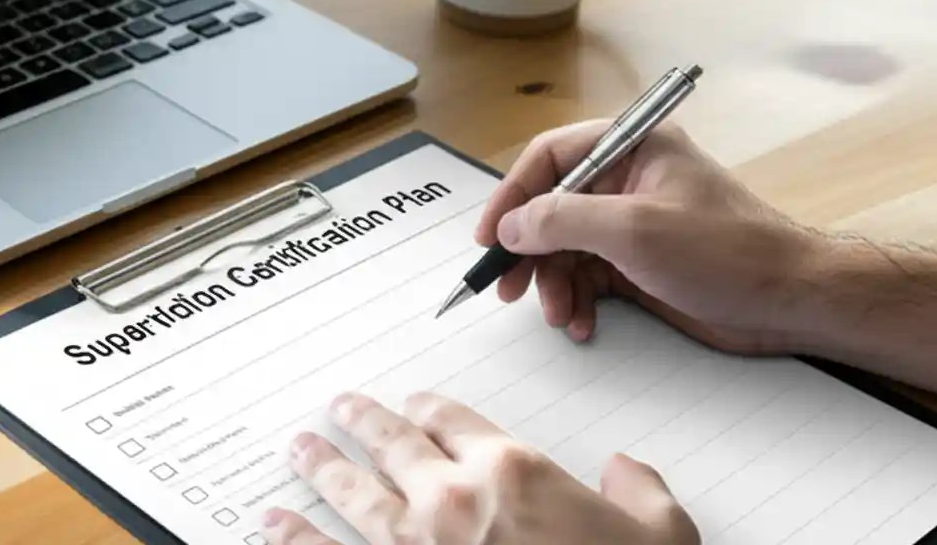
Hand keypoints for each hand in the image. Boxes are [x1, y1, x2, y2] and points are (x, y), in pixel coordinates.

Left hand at [261, 392, 698, 544]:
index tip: (417, 404)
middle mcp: (453, 498)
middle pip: (393, 442)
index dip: (431, 406)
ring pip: (352, 492)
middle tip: (341, 407)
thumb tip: (625, 470)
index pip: (454, 417)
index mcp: (512, 470)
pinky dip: (296, 540)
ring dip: (322, 468)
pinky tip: (273, 527)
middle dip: (364, 421)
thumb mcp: (663, 535)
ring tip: (300, 451)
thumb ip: (639, 489)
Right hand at [473, 118, 823, 354]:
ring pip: (564, 248)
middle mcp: (626, 179)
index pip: (548, 158)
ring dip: (553, 284)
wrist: (790, 301)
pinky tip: (583, 322)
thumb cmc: (729, 252)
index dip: (511, 196)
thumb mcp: (634, 229)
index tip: (489, 237)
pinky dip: (578, 301)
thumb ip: (561, 220)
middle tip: (506, 288)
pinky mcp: (638, 261)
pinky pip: (587, 276)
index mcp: (631, 147)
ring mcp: (632, 222)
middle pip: (549, 208)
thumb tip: (509, 226)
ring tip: (560, 315)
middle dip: (528, 252)